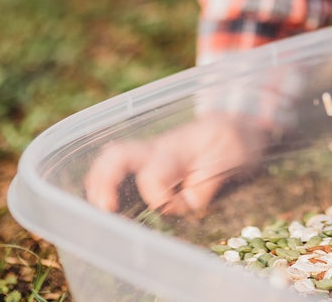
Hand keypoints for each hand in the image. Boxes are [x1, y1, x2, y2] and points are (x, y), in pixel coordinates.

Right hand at [84, 113, 269, 215]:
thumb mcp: (234, 158)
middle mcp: (156, 150)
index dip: (163, 198)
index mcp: (178, 150)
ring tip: (95, 210)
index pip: (155, 174)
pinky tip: (100, 202)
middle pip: (118, 155)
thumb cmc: (235, 141)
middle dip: (105, 181)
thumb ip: (210, 180)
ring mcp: (149, 154)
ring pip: (111, 158)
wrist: (237, 122)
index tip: (182, 207)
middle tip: (104, 209)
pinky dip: (102, 182)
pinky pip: (116, 166)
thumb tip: (187, 202)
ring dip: (97, 183)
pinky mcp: (148, 162)